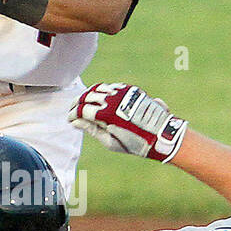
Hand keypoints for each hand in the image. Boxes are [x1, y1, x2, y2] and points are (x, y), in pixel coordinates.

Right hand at [69, 82, 187, 161]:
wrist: (160, 134)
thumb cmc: (135, 143)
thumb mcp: (110, 142)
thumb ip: (92, 129)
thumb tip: (76, 122)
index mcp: (106, 114)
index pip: (82, 109)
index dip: (73, 114)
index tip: (70, 119)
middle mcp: (113, 99)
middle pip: (87, 95)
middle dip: (77, 103)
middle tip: (73, 110)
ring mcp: (123, 93)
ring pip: (99, 88)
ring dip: (88, 95)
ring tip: (84, 103)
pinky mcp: (131, 90)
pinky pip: (111, 87)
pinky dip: (102, 92)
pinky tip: (100, 99)